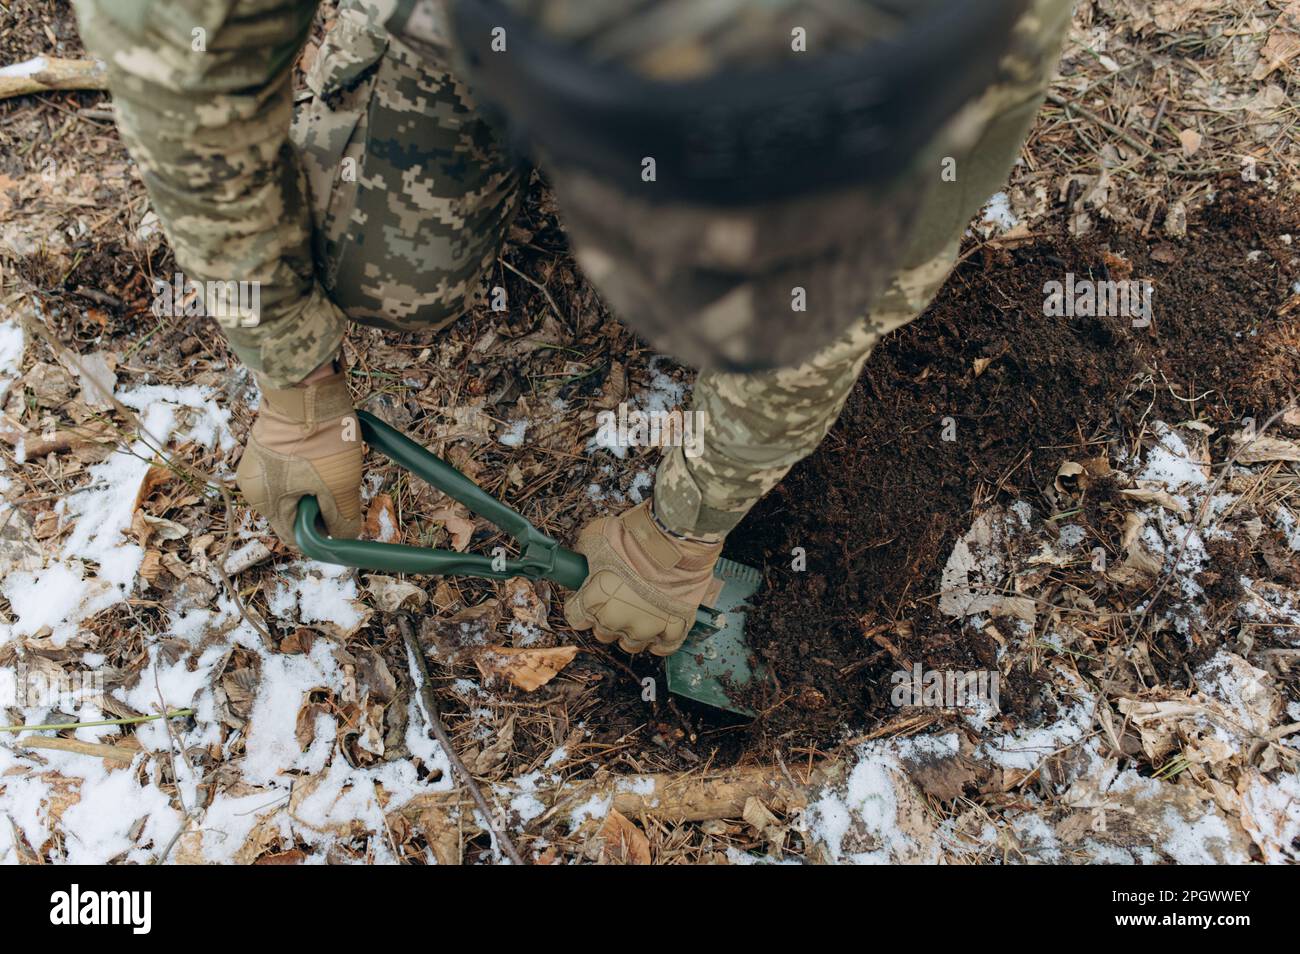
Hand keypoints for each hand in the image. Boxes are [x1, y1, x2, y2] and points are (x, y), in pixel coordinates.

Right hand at [235, 362, 362, 545]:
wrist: (307, 387)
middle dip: (321, 506)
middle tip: (342, 487)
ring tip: (335, 464)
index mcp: (263, 501)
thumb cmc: (320, 439)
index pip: (293, 536)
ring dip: (320, 484)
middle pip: (295, 511)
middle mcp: (253, 483)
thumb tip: (346, 538)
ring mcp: (259, 461)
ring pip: (297, 488)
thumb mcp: (340, 486)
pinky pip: (294, 467)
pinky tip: (329, 451)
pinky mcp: (270, 443)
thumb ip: (343, 519)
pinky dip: (313, 466)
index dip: (320, 537)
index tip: (344, 525)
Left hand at [563, 501, 722, 655]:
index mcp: (594, 601)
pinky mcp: (673, 627)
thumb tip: (584, 558)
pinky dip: (661, 642)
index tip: (586, 596)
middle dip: (606, 618)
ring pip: (631, 643)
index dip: (581, 604)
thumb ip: (586, 555)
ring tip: (638, 613)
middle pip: (602, 632)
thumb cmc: (633, 538)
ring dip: (631, 631)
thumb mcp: (596, 536)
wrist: (672, 542)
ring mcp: (646, 627)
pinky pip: (664, 646)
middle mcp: (617, 620)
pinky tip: (658, 633)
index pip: (576, 617)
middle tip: (615, 599)